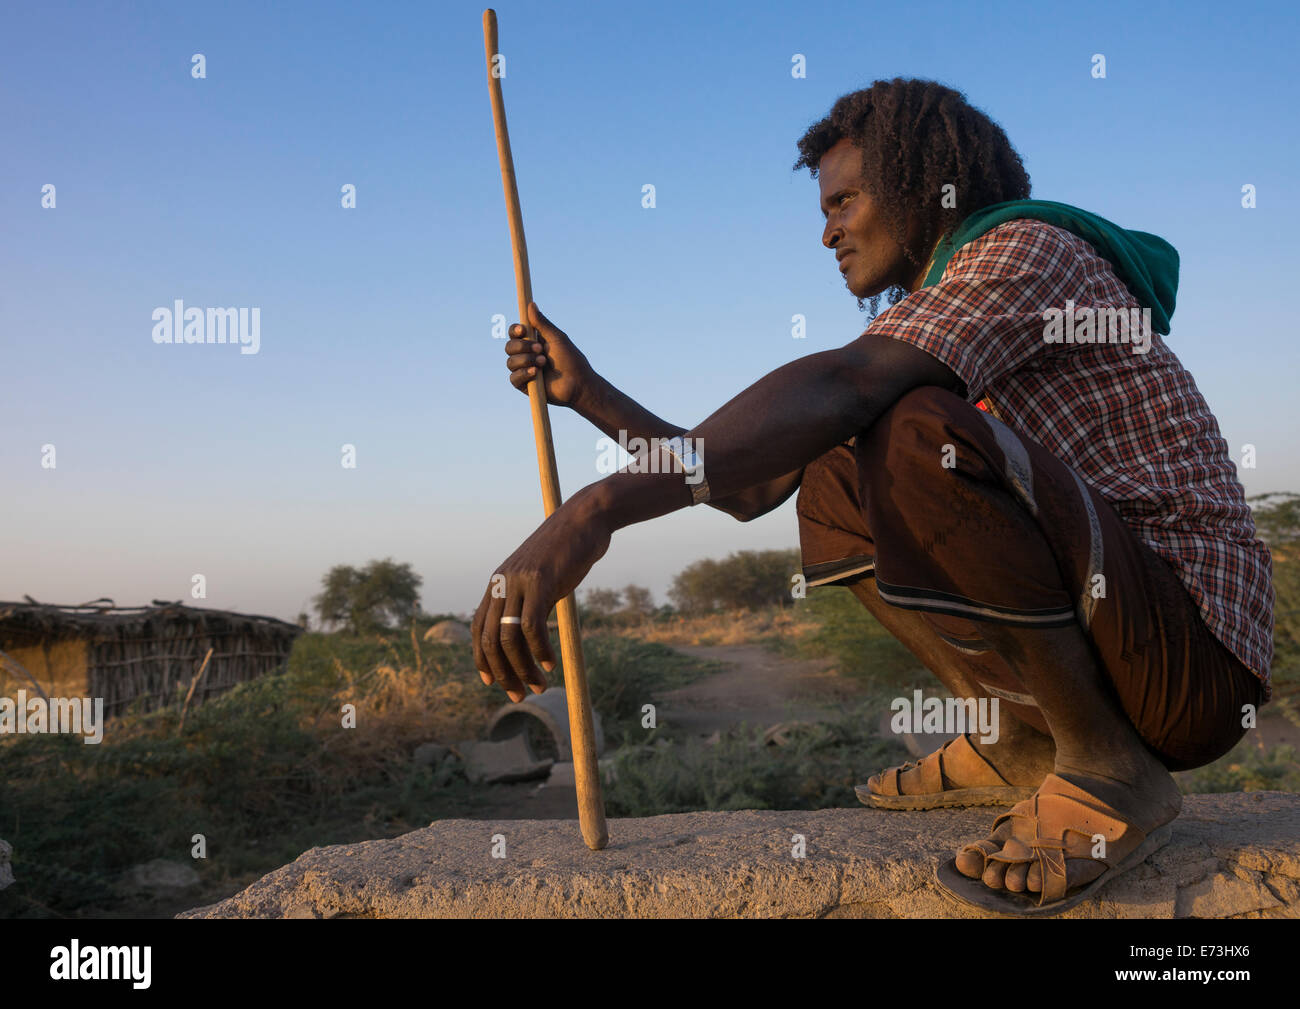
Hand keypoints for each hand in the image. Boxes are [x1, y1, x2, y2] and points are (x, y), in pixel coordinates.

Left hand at [471, 495, 611, 701]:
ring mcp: (519, 583)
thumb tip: (531, 631)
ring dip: (522, 669)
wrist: (584, 518)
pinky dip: (539, 652)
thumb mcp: (541, 576)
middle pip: (490, 640)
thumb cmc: (567, 549)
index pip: (478, 628)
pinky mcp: (540, 583)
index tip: (493, 682)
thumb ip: (530, 599)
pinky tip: (550, 664)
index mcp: (498, 583)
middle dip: (502, 674)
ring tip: (538, 687)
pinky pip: (532, 628)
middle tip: (520, 695)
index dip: (482, 659)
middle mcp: (501, 583)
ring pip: (508, 638)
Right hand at [504, 301, 595, 408]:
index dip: (515, 330)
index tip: (523, 330)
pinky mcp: (525, 385)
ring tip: (544, 363)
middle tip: (540, 349)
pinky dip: (524, 373)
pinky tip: (536, 373)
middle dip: (522, 346)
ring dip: (526, 360)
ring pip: (510, 362)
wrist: (578, 383)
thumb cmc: (571, 360)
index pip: (515, 333)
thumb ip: (542, 323)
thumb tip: (531, 304)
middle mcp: (526, 355)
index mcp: (533, 342)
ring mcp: (524, 370)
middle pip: (509, 346)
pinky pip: (513, 378)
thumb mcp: (557, 338)